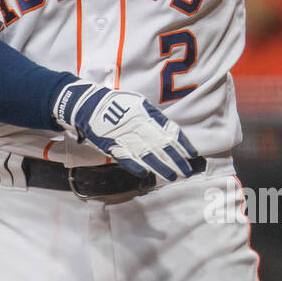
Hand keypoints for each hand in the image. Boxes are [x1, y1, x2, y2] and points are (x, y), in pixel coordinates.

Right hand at [53, 80, 202, 182]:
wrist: (88, 104)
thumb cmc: (117, 106)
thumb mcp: (139, 105)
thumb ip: (154, 119)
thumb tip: (171, 133)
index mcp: (146, 114)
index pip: (169, 130)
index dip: (181, 142)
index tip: (193, 154)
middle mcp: (138, 124)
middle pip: (160, 144)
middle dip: (175, 159)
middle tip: (186, 171)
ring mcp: (124, 135)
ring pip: (145, 153)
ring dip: (160, 166)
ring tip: (172, 176)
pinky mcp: (111, 144)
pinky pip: (124, 156)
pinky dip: (134, 165)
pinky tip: (145, 174)